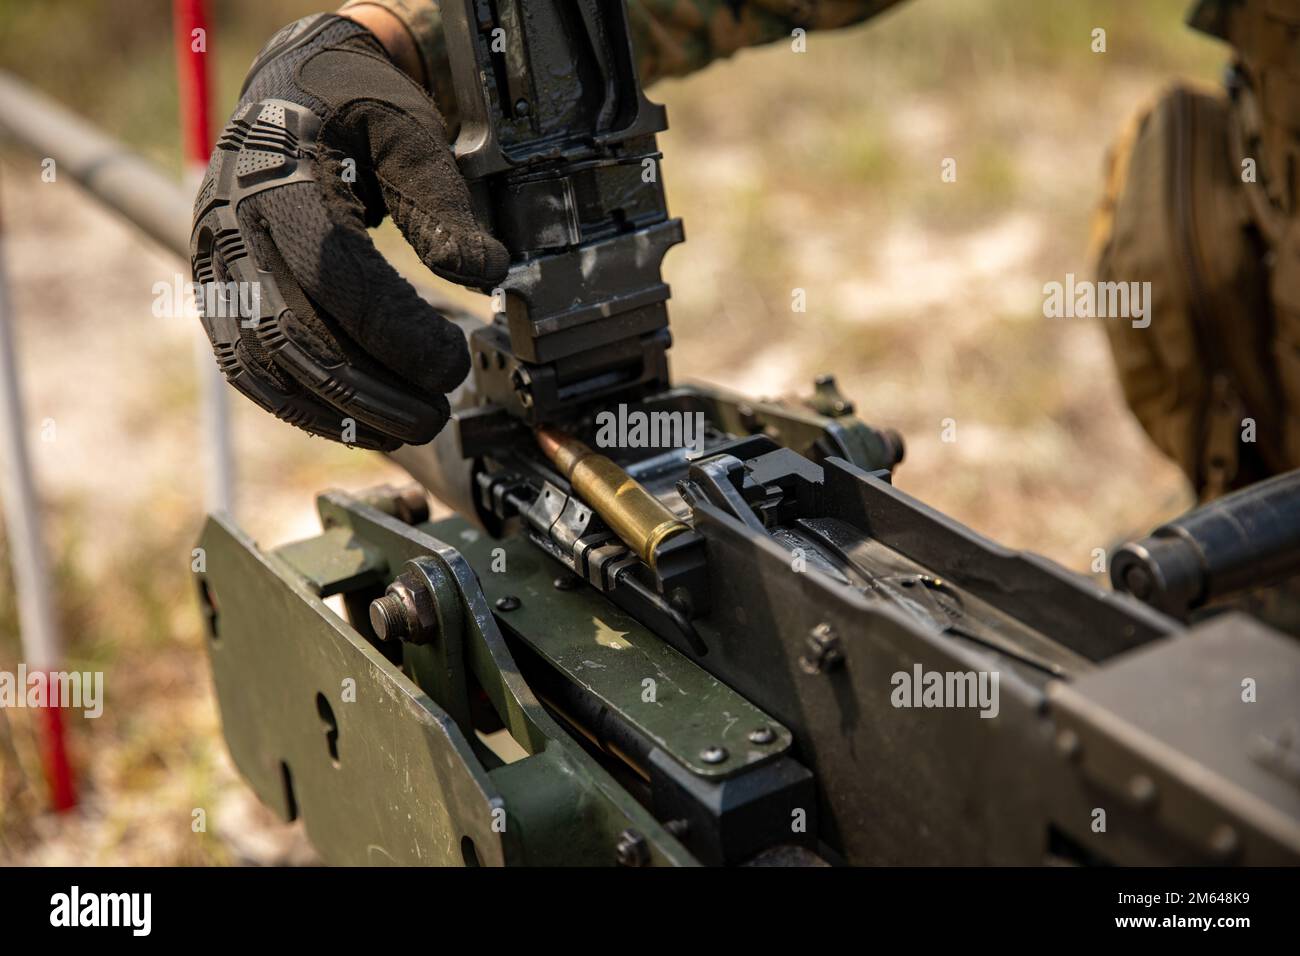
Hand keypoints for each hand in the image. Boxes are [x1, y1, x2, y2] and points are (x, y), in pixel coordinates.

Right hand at [190, 13, 507, 450]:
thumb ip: (443, 203)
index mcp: (275, 175)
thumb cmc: (355, 106)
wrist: (291, 88)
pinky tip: (357, 426)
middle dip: (371, 390)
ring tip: (407, 429)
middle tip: (437, 414)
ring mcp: (213, 263)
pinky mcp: (216, 294)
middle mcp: (229, 224)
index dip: (396, 331)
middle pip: (294, 332)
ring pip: (265, 363)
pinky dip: (301, 408)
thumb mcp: (409, 131)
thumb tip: (485, 276)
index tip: (452, 364)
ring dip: (338, 412)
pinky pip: (247, 368)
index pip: (334, 273)